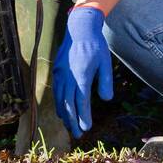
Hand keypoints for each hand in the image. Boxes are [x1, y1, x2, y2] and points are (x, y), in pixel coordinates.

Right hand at [52, 6, 112, 137]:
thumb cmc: (96, 46)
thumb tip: (106, 99)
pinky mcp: (57, 71)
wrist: (79, 28)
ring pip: (60, 99)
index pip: (81, 101)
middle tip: (78, 134)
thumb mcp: (106, 62)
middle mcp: (68, 76)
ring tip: (70, 127)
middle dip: (73, 121)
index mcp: (81, 75)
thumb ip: (106, 81)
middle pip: (68, 104)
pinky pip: (56, 92)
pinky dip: (59, 104)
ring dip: (65, 115)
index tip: (87, 128)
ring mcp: (60, 74)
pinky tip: (62, 112)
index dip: (83, 116)